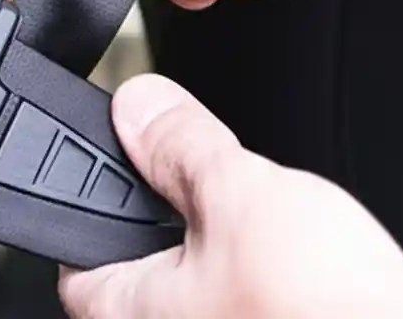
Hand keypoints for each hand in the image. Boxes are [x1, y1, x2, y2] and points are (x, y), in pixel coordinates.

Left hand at [58, 75, 402, 318]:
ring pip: (204, 294)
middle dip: (168, 227)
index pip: (76, 272)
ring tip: (265, 226)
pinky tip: (304, 263)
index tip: (108, 176)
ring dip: (226, 256)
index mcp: (133, 317)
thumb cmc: (327, 308)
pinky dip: (269, 281)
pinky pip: (254, 307)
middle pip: (142, 279)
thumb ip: (181, 145)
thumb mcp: (239, 194)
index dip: (88, 217)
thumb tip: (139, 105)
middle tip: (198, 186)